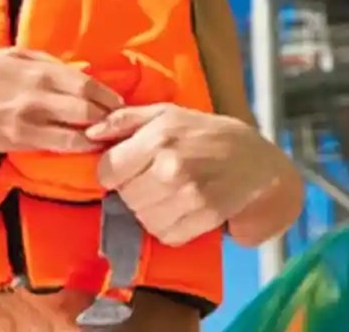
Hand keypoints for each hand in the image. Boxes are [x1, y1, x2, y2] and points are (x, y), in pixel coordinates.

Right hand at [0, 48, 124, 152]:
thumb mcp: (14, 55)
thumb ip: (47, 63)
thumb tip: (78, 73)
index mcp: (40, 70)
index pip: (88, 85)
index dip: (109, 97)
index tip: (122, 105)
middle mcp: (39, 93)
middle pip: (90, 109)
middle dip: (110, 118)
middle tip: (122, 126)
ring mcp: (28, 119)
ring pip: (78, 131)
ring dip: (98, 136)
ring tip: (110, 140)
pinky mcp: (15, 139)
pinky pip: (55, 146)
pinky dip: (76, 148)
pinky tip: (86, 149)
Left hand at [87, 104, 283, 245]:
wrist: (259, 162)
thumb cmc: (209, 134)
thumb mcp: (169, 113)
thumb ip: (126, 120)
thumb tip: (90, 131)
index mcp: (160, 136)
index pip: (107, 171)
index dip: (115, 171)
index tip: (131, 167)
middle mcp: (172, 166)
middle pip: (124, 197)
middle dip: (135, 190)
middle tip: (158, 178)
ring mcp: (189, 194)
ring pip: (142, 218)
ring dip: (152, 210)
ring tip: (172, 193)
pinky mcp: (204, 217)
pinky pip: (165, 234)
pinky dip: (170, 226)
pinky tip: (185, 208)